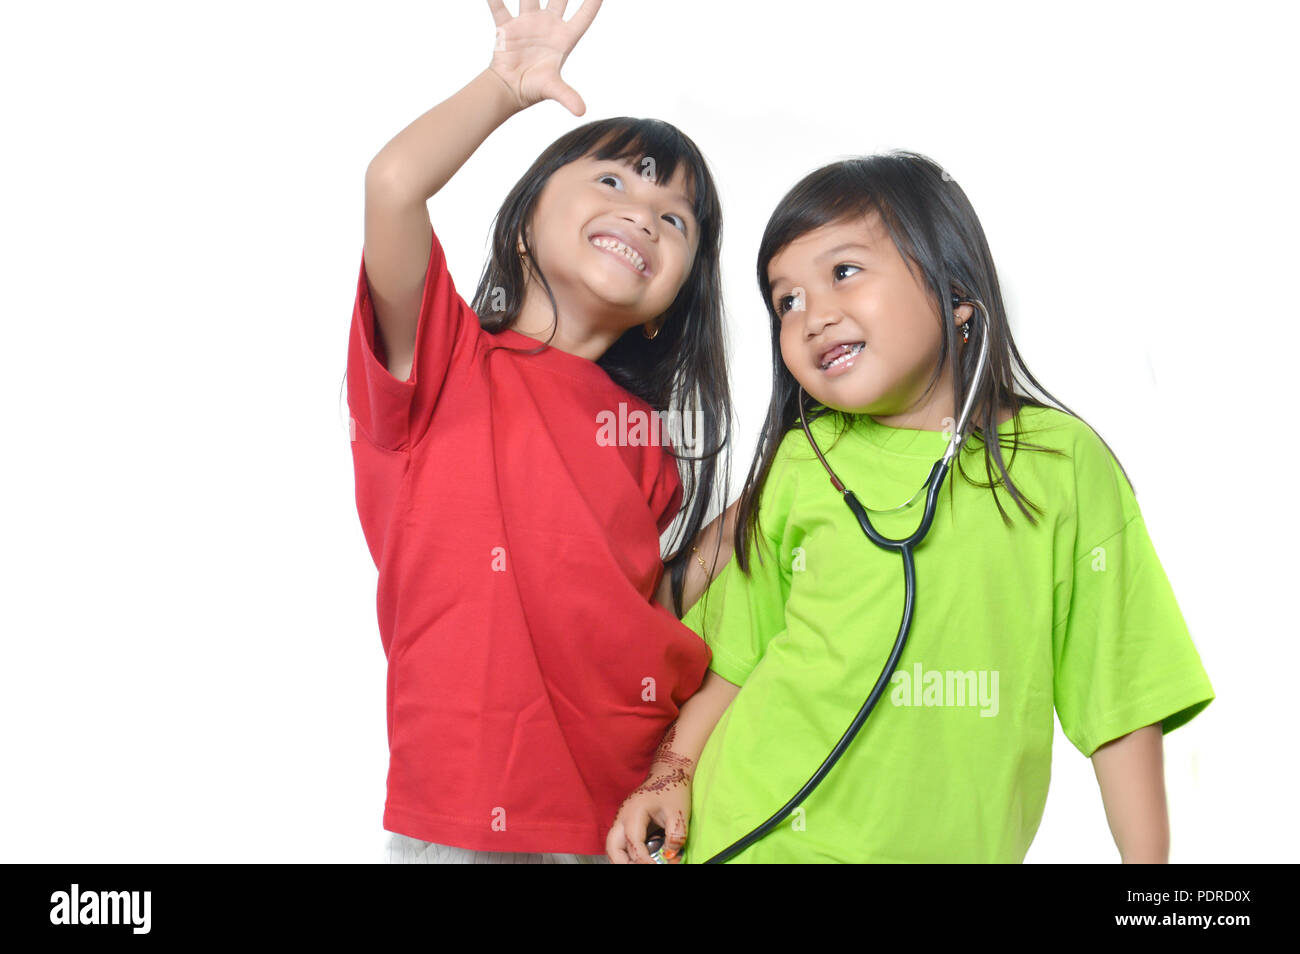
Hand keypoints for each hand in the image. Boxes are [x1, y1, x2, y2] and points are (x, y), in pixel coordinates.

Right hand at [485, 0, 602, 115]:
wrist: (509, 90)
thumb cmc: (534, 89)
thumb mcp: (552, 89)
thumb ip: (567, 96)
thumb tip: (581, 112)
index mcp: (564, 38)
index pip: (584, 15)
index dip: (594, 2)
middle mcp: (548, 26)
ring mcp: (528, 23)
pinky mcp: (507, 27)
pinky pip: (499, 6)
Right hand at [606, 763, 691, 863]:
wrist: (668, 774)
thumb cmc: (672, 790)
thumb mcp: (679, 813)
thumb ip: (675, 837)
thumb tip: (670, 856)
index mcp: (635, 812)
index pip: (634, 843)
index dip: (643, 860)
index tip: (655, 866)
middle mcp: (623, 817)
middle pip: (612, 847)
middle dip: (623, 863)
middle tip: (641, 867)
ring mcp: (622, 820)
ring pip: (612, 847)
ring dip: (623, 860)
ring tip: (640, 864)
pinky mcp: (625, 824)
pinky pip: (620, 843)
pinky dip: (627, 854)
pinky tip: (642, 858)